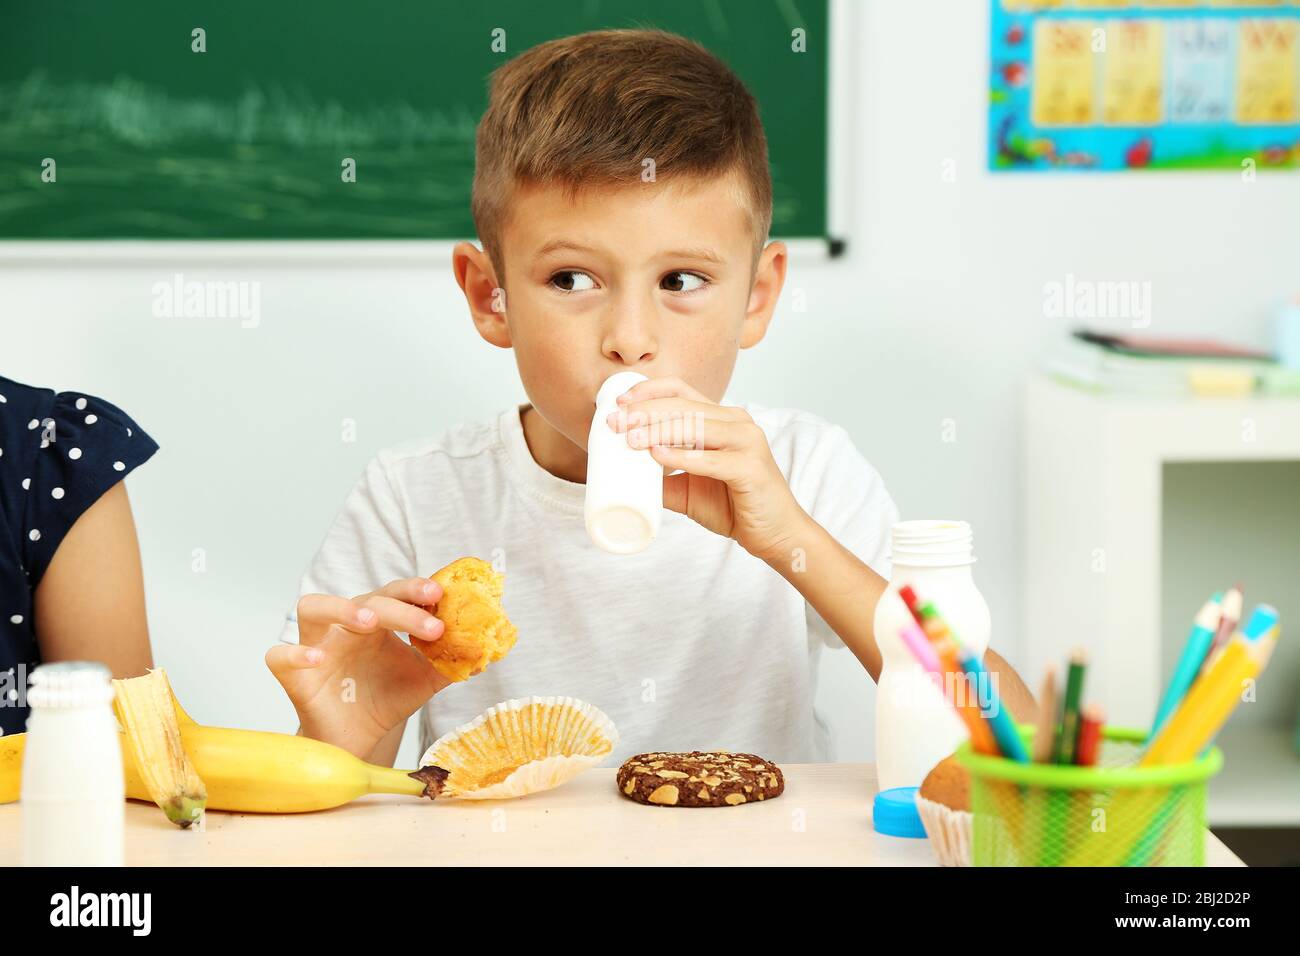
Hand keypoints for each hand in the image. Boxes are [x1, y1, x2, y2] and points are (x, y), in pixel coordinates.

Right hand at [265, 578, 451, 757]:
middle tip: (430, 623)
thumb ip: (451, 662)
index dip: (417, 590)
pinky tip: (317, 659)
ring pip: (312, 607)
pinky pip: (280, 655)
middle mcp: (346, 625)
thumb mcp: (425, 680)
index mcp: (378, 620)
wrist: (357, 741)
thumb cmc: (386, 699)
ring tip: (369, 620)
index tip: (443, 595)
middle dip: (400, 606)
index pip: (396, 593)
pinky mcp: (292, 673)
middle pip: (367, 598)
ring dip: (341, 608)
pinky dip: (296, 653)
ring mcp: (316, 645)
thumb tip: (485, 649)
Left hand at [608, 376, 809, 561]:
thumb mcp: (689, 488)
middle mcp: (737, 422)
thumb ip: (662, 477)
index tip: (619, 404)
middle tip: (615, 423)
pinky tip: (657, 456)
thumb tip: (622, 475)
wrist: (775, 534)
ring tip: (629, 439)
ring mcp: (747, 442)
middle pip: (683, 405)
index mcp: (722, 418)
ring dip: (658, 431)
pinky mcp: (751, 467)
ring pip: (694, 427)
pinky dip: (682, 456)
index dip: (648, 392)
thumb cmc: (734, 506)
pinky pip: (710, 459)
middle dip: (644, 412)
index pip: (681, 390)